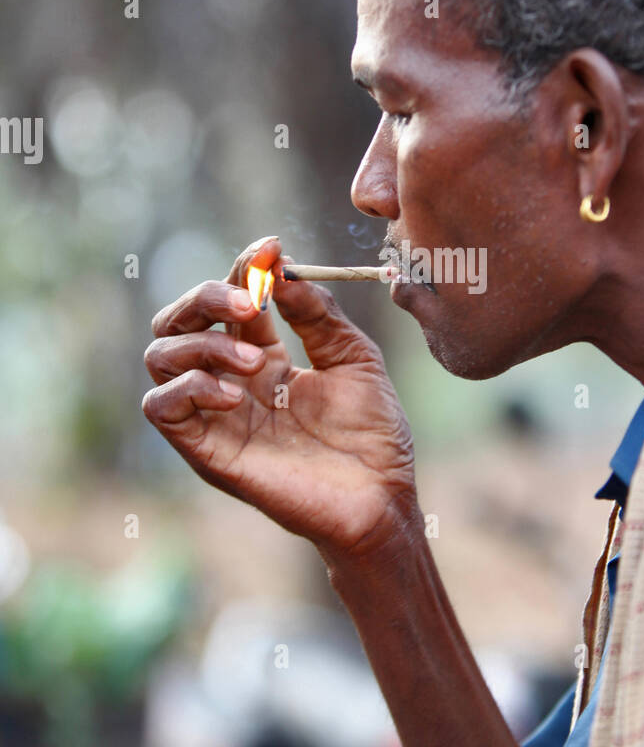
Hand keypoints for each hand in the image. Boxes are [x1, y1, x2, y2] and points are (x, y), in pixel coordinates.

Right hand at [142, 236, 419, 560]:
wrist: (380, 498)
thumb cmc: (373, 435)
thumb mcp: (354, 358)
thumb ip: (317, 314)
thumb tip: (281, 270)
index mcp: (265, 355)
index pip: (231, 298)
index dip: (244, 267)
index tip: (270, 249)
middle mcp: (231, 379)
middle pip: (180, 319)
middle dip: (204, 295)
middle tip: (247, 298)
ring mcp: (215, 414)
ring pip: (161, 356)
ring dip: (200, 342)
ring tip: (254, 359)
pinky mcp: (207, 450)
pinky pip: (161, 407)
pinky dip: (187, 386)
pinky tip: (233, 393)